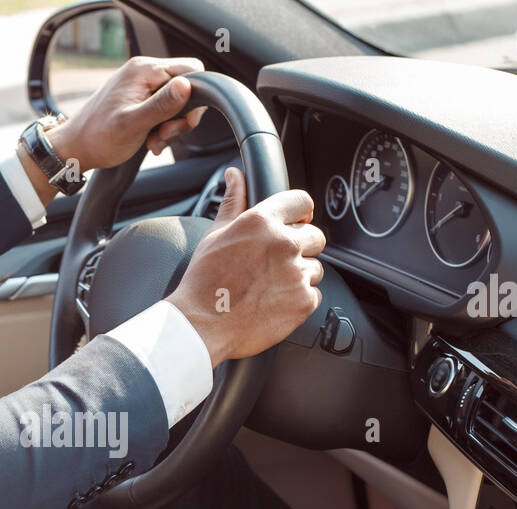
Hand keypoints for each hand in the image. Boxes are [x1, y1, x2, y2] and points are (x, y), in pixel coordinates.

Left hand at [47, 56, 208, 172]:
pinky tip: (150, 140)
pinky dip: (161, 127)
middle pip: (185, 87)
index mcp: (144, 70)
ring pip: (175, 101)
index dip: (195, 98)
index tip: (182, 123)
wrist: (75, 148)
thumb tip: (187, 86)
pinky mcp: (138, 97)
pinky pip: (162, 108)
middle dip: (180, 116)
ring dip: (170, 126)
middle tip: (163, 136)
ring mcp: (140, 84)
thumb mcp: (133, 123)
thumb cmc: (99, 138)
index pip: (191, 70)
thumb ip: (162, 105)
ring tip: (153, 141)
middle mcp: (143, 71)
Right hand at [165, 168, 325, 366]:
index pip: (302, 202)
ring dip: (299, 275)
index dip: (299, 214)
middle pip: (315, 236)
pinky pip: (314, 295)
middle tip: (275, 263)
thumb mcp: (216, 234)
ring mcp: (296, 273)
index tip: (295, 224)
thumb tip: (235, 175)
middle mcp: (284, 244)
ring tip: (270, 287)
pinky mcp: (303, 301)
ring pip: (315, 268)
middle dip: (300, 247)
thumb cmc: (204, 282)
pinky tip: (274, 303)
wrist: (201, 325)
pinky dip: (299, 300)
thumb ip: (234, 201)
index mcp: (262, 221)